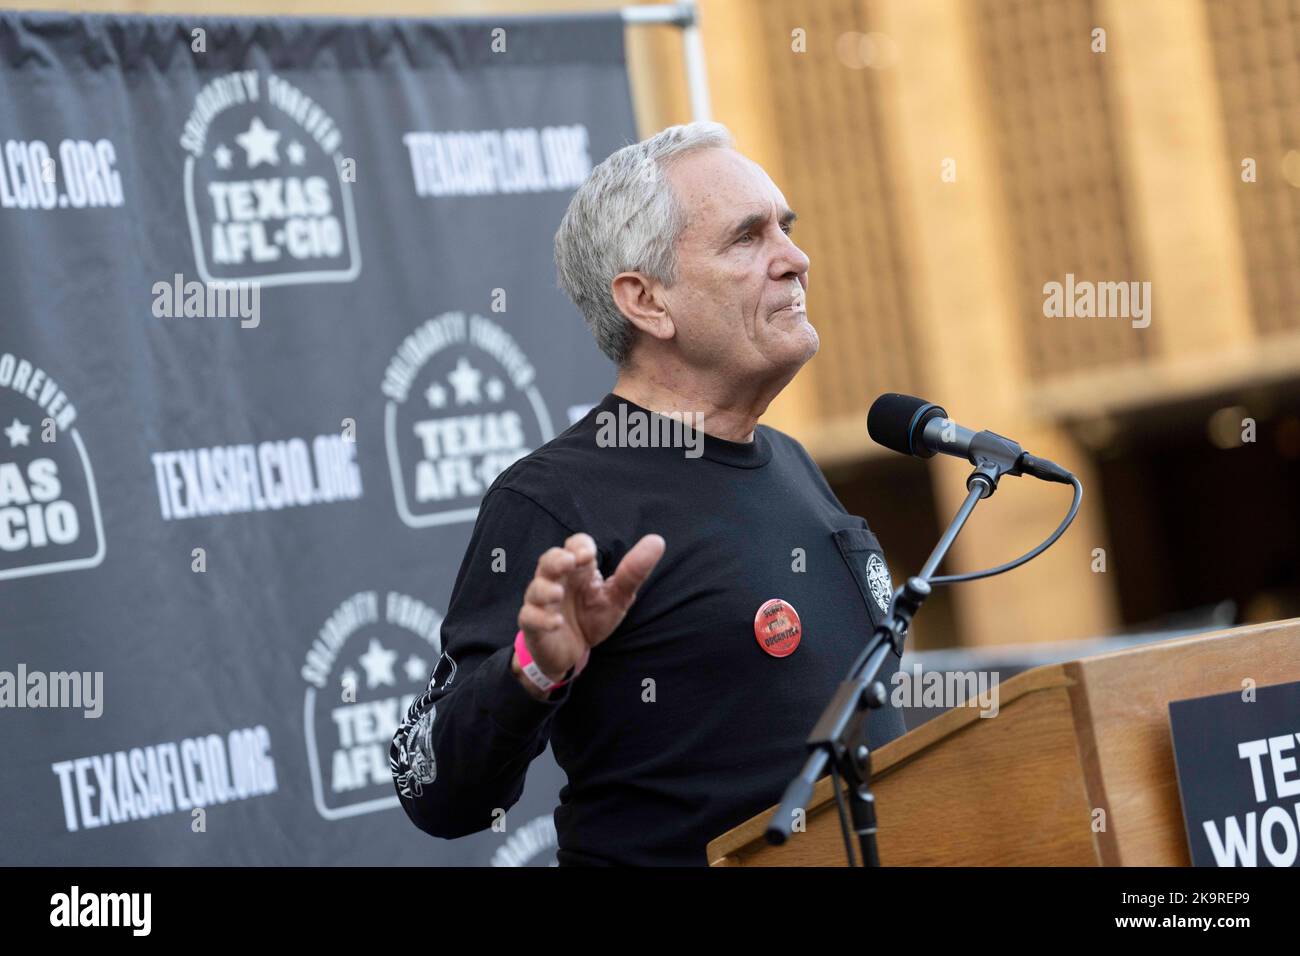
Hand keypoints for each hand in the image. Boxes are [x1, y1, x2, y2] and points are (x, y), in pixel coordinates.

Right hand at [515, 532, 665, 685]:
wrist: (572, 653)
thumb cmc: (591, 617)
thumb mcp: (617, 597)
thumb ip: (633, 572)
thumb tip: (657, 541)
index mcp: (578, 570)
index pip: (574, 545)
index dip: (579, 546)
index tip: (589, 555)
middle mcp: (557, 581)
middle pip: (549, 560)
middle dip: (556, 560)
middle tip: (569, 562)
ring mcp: (543, 602)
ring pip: (535, 588)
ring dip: (545, 589)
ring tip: (557, 594)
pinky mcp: (534, 625)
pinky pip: (530, 618)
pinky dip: (541, 619)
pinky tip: (556, 623)